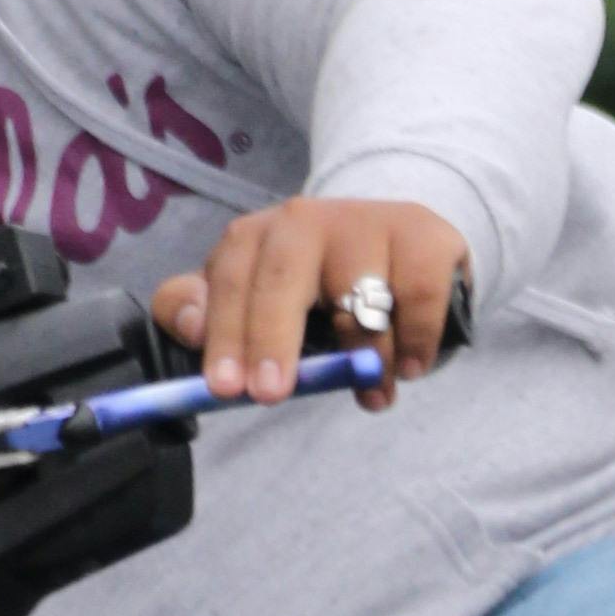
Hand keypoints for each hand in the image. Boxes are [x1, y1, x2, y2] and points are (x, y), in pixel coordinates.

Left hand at [149, 194, 468, 407]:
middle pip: (281, 278)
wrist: (397, 245)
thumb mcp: (252, 298)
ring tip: (373, 395)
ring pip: (360, 298)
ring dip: (367, 359)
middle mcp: (304, 220)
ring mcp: (366, 222)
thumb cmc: (312, 286)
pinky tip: (411, 366)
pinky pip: (419, 295)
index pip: (228, 282)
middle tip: (271, 395)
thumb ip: (205, 312)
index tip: (225, 387)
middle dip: (272, 338)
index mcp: (253, 238)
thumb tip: (190, 327)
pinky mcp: (424, 235)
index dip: (223, 334)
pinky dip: (417, 340)